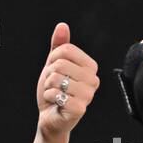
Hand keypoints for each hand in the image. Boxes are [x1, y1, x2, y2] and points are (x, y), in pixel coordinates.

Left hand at [37, 21, 98, 142]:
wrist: (51, 117)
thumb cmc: (55, 91)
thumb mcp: (54, 65)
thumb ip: (59, 45)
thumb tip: (62, 25)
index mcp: (90, 67)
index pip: (66, 49)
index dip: (53, 59)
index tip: (55, 71)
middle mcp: (93, 80)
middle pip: (61, 63)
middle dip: (49, 74)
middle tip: (54, 85)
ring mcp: (88, 95)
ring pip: (57, 79)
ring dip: (48, 87)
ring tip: (55, 94)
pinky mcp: (79, 109)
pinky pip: (57, 95)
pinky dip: (49, 98)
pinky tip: (55, 103)